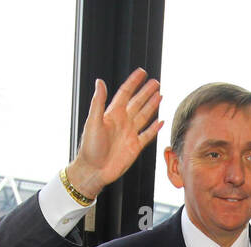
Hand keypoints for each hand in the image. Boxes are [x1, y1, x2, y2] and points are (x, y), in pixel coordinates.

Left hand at [65, 68, 162, 201]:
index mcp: (112, 114)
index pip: (125, 93)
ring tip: (160, 95)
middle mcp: (122, 122)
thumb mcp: (93, 122)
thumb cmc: (89, 148)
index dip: (133, 82)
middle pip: (137, 102)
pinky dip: (155, 128)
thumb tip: (99, 81)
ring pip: (144, 116)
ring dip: (152, 105)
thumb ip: (98, 102)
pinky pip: (147, 135)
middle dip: (146, 92)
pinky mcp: (135, 147)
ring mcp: (130, 134)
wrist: (93, 171)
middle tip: (156, 82)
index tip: (141, 72)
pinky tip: (161, 121)